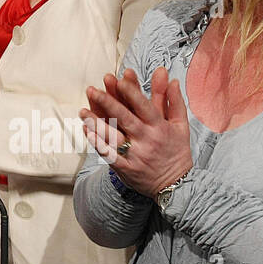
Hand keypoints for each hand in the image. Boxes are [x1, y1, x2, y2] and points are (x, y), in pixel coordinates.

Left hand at [79, 67, 193, 196]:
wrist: (178, 186)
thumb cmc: (177, 151)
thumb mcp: (180, 125)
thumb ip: (173, 100)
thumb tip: (170, 76)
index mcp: (160, 127)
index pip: (145, 107)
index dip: (132, 93)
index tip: (119, 79)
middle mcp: (147, 140)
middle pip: (125, 119)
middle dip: (107, 103)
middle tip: (92, 90)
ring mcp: (135, 155)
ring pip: (113, 137)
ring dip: (96, 123)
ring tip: (82, 111)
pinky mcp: (126, 169)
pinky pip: (109, 156)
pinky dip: (98, 144)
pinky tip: (87, 132)